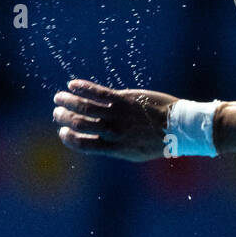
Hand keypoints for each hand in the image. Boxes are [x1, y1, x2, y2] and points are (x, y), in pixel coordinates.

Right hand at [53, 78, 176, 160]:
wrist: (178, 128)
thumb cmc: (157, 142)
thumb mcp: (135, 152)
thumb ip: (115, 146)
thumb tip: (98, 141)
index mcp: (115, 149)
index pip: (83, 145)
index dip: (69, 138)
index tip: (62, 132)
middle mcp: (114, 133)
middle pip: (80, 125)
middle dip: (64, 118)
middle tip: (57, 113)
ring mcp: (118, 115)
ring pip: (85, 107)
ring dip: (68, 101)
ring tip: (59, 98)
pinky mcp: (124, 99)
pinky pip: (98, 92)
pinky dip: (82, 87)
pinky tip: (72, 84)